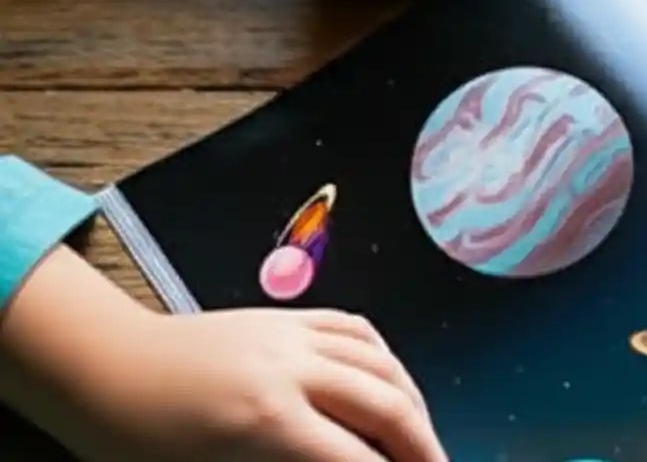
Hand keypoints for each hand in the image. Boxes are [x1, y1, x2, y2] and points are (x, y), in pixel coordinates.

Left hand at [0, 246, 445, 461]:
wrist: (103, 369)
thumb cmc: (140, 444)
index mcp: (269, 419)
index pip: (360, 458)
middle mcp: (293, 368)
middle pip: (388, 404)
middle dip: (424, 445)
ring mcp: (292, 334)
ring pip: (381, 362)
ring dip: (413, 402)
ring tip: (425, 436)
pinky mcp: (285, 317)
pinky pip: (355, 330)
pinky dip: (384, 358)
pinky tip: (392, 382)